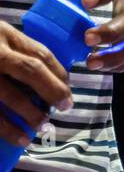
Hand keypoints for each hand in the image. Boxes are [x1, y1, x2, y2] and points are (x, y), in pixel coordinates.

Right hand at [0, 20, 71, 146]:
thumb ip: (11, 45)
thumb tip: (45, 68)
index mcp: (0, 32)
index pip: (39, 52)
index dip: (59, 73)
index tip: (68, 88)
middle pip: (31, 71)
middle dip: (54, 91)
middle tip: (65, 106)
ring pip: (8, 94)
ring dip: (31, 113)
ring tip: (41, 125)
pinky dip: (6, 129)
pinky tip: (19, 139)